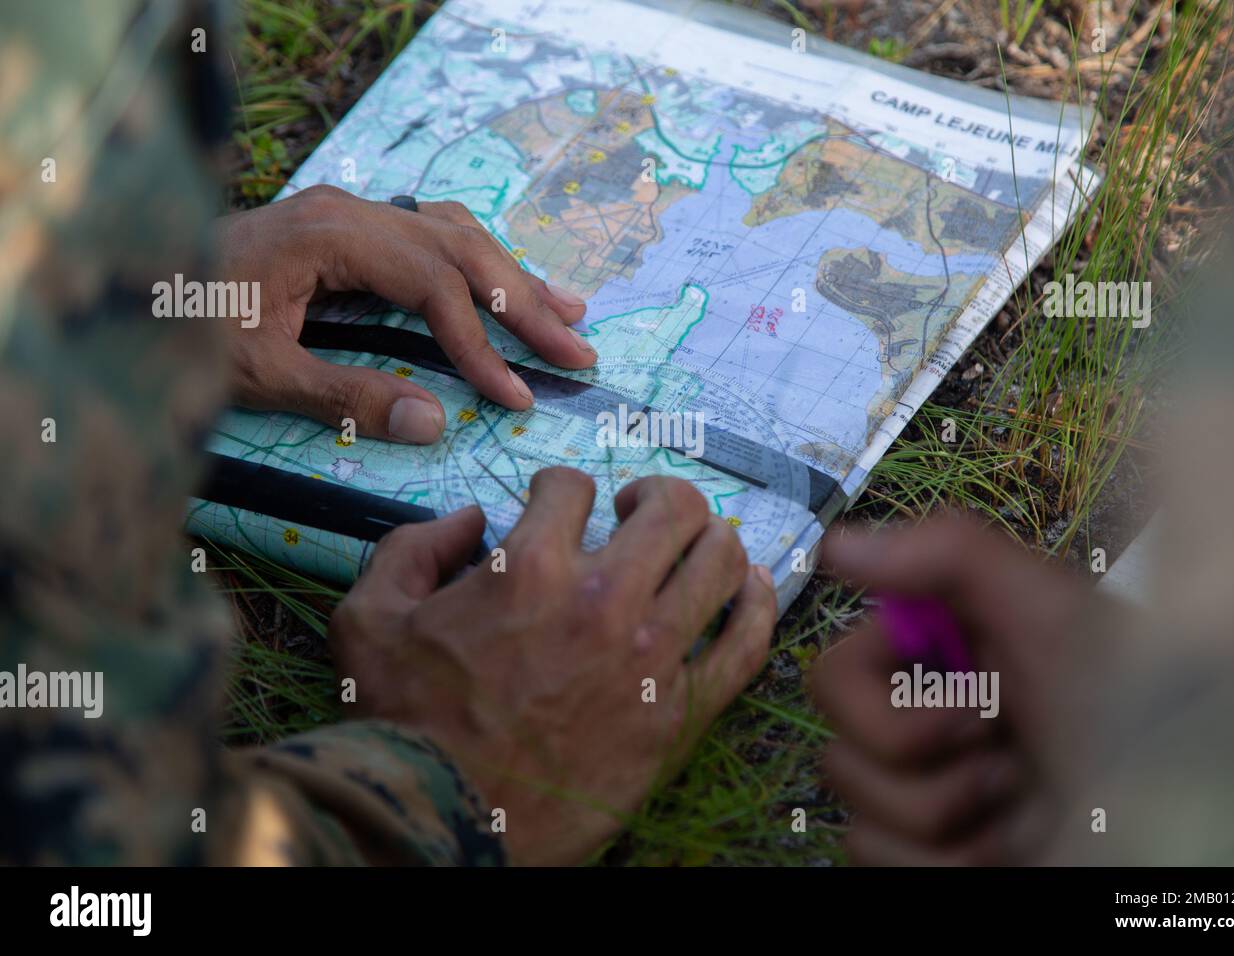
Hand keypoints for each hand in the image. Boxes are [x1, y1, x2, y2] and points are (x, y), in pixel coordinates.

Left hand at [214, 185, 595, 442]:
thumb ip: (346, 396)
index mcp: (330, 233)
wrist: (128, 282)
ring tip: (569, 311)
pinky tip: (507, 281)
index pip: (434, 285)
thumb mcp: (257, 373)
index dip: (483, 344)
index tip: (518, 397)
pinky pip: (431, 235)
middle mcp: (350, 210)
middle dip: (526, 303)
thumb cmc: (180, 326)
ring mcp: (350, 212)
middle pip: (462, 249)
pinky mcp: (346, 227)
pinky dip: (477, 264)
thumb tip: (435, 423)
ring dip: (514, 276)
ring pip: (455, 235)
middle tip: (579, 351)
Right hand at [328, 468, 777, 864]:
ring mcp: (653, 655)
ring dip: (708, 537)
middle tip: (633, 511)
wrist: (448, 821)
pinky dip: (759, 602)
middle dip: (653, 495)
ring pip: (721, 559)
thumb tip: (470, 520)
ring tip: (687, 546)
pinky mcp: (682, 709)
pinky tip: (749, 586)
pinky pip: (748, 642)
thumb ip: (412, 547)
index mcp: (531, 569)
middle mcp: (604, 600)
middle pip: (672, 507)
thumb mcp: (369, 620)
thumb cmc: (406, 722)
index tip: (555, 509)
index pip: (572, 487)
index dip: (560, 489)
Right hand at [812, 516, 1106, 864]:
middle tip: (1001, 753)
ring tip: (1022, 806)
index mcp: (942, 660)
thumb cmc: (1132, 708)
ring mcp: (931, 798)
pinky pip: (875, 860)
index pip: (839, 671)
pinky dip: (944, 863)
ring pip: (854, 812)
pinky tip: (1010, 849)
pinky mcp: (934, 857)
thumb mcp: (1053, 612)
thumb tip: (833, 546)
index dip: (890, 695)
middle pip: (838, 746)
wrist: (1186, 824)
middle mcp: (927, 724)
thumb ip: (947, 554)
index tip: (972, 698)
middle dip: (917, 756)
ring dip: (941, 812)